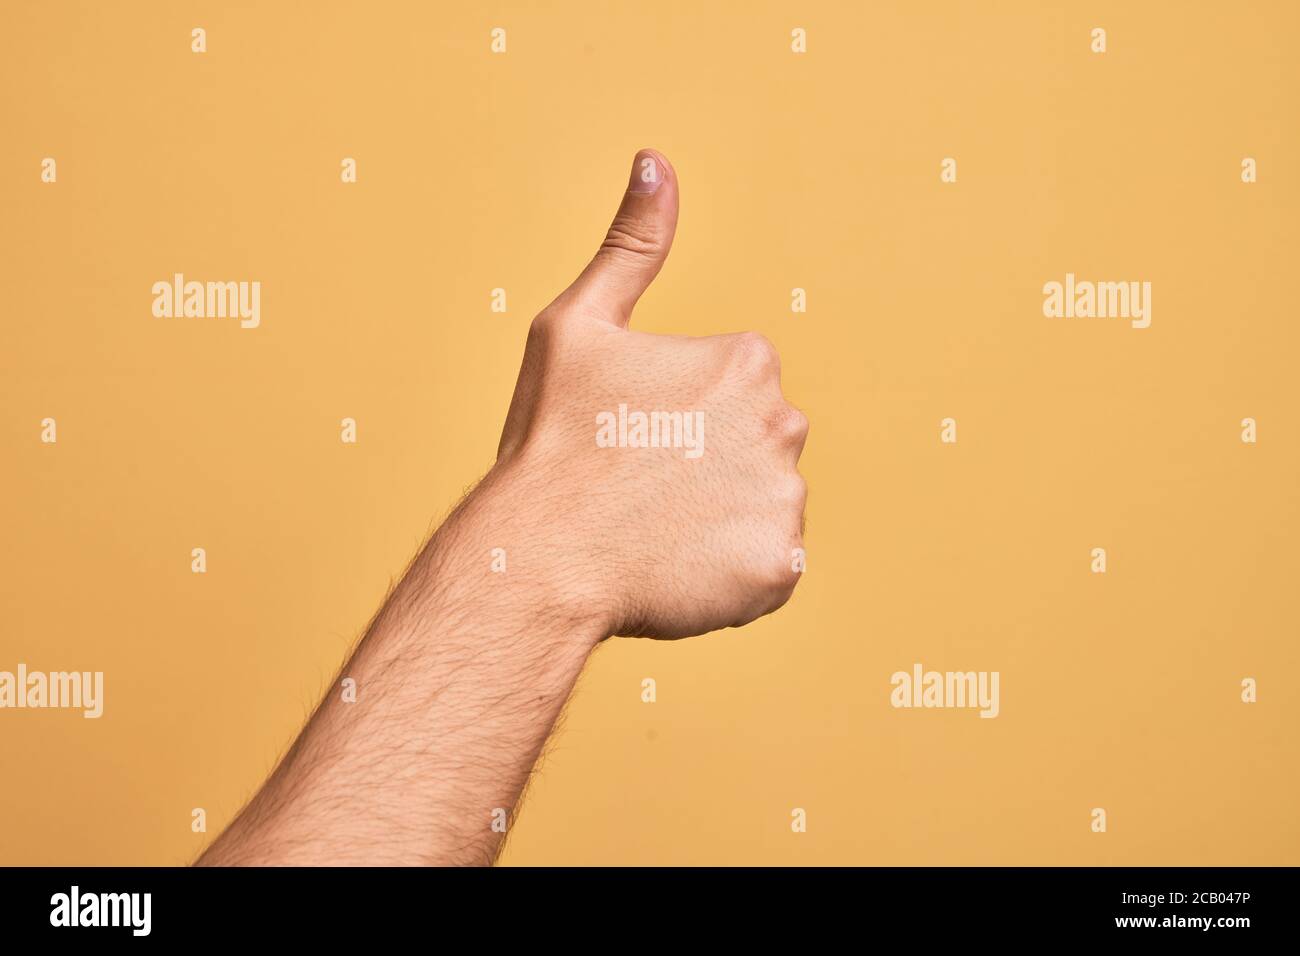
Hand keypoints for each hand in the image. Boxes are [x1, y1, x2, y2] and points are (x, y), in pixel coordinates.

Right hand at [492, 149, 808, 639]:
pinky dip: (732, 575)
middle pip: (756, 447)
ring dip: (722, 520)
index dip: (678, 417)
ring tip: (655, 533)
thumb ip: (632, 245)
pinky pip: (767, 570)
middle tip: (641, 491)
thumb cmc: (552, 441)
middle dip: (710, 465)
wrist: (539, 555)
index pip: (734, 390)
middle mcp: (785, 423)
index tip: (633, 437)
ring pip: (762, 507)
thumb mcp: (578, 325)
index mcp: (746, 360)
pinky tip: (677, 571)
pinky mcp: (779, 569)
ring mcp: (785, 501)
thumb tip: (656, 161)